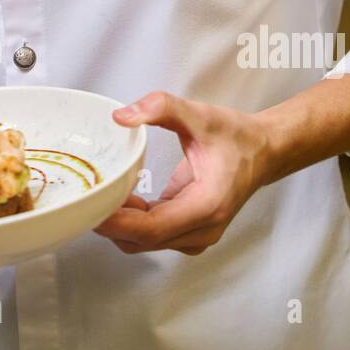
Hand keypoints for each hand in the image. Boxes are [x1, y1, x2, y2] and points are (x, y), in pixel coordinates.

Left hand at [93, 90, 270, 254]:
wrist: (264, 151)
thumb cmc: (236, 137)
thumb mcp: (199, 114)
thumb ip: (161, 108)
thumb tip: (122, 117)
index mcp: (206, 206)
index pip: (149, 228)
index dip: (114, 222)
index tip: (89, 206)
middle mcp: (202, 230)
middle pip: (142, 240)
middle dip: (109, 222)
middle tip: (84, 195)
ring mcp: (197, 236)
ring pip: (144, 242)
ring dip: (120, 222)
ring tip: (102, 192)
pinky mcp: (191, 233)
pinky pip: (153, 235)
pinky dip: (133, 220)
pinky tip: (124, 196)